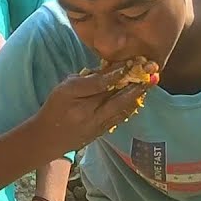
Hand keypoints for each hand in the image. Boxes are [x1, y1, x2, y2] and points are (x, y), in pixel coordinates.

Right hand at [31, 60, 158, 155]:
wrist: (47, 139)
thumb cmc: (54, 109)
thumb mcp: (64, 88)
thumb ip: (86, 79)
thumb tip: (109, 71)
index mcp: (75, 98)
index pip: (100, 84)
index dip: (117, 73)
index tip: (132, 62)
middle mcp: (89, 114)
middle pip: (117, 99)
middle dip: (136, 85)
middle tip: (152, 73)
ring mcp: (97, 125)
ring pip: (122, 109)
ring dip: (138, 95)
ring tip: (151, 82)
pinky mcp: (102, 132)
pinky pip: (120, 117)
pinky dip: (131, 106)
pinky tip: (139, 97)